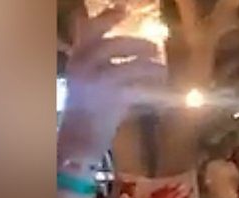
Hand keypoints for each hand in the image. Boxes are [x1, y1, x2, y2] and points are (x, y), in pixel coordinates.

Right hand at [58, 7, 166, 163]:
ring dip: (151, 67)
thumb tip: (135, 53)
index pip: (89, 31)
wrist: (76, 143)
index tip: (124, 7)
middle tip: (155, 49)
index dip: (107, 18)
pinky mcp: (113, 100)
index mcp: (76, 60)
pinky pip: (140, 88)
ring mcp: (97, 82)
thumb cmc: (87, 116)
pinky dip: (154, 89)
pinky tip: (163, 90)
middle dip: (138, 45)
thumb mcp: (90, 85)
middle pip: (113, 44)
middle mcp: (82, 67)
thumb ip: (107, 66)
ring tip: (162, 71)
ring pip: (131, 66)